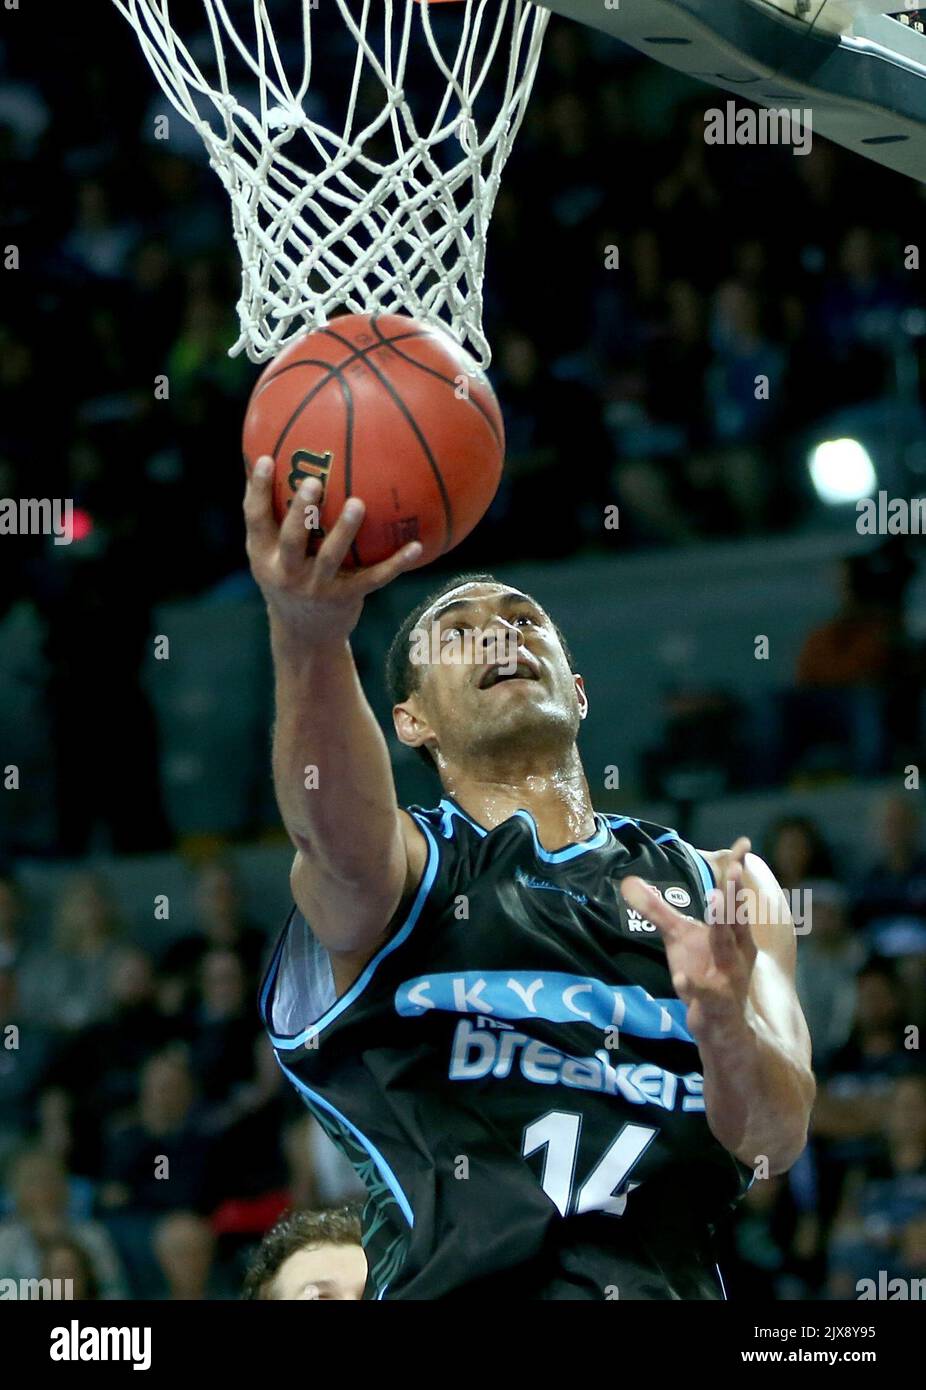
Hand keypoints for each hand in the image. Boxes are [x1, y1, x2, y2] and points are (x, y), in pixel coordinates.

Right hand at [244, 457, 421, 644]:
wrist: (304, 635)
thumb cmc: (289, 578)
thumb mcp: (270, 555)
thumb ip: (272, 518)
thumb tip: (270, 460)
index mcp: (264, 556)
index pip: (256, 519)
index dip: (258, 490)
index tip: (265, 459)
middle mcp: (286, 572)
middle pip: (291, 539)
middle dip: (300, 511)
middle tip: (313, 482)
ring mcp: (316, 588)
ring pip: (331, 557)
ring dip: (344, 530)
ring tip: (357, 504)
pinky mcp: (345, 599)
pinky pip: (374, 578)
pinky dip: (396, 564)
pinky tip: (416, 546)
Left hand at [621, 846, 757, 1044]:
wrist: (726, 1029)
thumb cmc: (705, 972)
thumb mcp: (679, 938)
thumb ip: (657, 909)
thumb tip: (627, 880)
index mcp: (732, 933)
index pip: (733, 899)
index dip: (735, 873)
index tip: (741, 845)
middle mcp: (736, 952)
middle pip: (734, 918)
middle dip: (733, 894)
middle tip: (734, 868)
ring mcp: (729, 979)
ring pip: (727, 951)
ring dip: (723, 928)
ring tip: (717, 900)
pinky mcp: (716, 1007)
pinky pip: (706, 996)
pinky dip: (694, 987)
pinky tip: (681, 977)